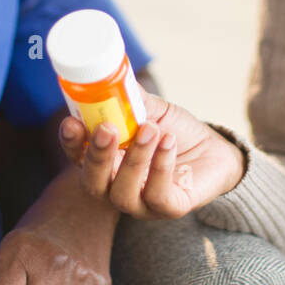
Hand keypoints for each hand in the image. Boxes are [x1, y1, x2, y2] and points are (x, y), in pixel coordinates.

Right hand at [57, 85, 245, 217]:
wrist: (213, 149)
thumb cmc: (174, 131)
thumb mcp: (152, 110)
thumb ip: (130, 99)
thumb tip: (111, 76)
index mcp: (105, 161)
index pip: (77, 156)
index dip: (70, 143)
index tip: (72, 122)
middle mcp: (115, 187)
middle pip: (93, 182)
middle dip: (96, 155)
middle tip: (107, 129)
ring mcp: (141, 203)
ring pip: (123, 193)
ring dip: (134, 159)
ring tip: (150, 129)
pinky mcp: (169, 208)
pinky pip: (158, 196)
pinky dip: (160, 167)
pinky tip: (168, 143)